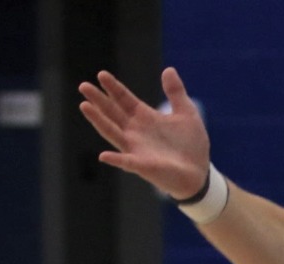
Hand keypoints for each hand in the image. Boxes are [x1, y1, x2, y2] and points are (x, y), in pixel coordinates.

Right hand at [78, 68, 211, 198]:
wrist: (199, 173)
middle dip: (99, 99)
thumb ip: (176, 93)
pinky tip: (103, 155)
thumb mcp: (187, 114)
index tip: (101, 74)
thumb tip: (168, 69)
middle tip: (84, 86)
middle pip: (113, 112)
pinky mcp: (142, 165)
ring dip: (98, 120)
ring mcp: (136, 148)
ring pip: (112, 132)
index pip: (124, 99)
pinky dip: (116, 159)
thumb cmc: (191, 145)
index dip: (113, 88)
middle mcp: (135, 131)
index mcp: (145, 118)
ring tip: (84, 106)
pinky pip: (127, 162)